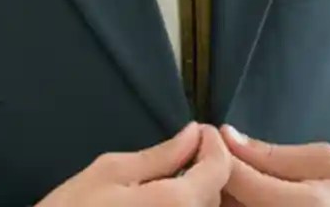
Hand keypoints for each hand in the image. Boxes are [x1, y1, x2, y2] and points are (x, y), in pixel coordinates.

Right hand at [36, 123, 230, 206]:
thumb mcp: (109, 173)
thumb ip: (160, 155)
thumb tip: (193, 134)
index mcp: (178, 202)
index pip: (220, 168)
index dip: (213, 144)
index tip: (200, 131)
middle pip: (214, 194)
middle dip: (204, 169)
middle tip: (182, 154)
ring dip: (194, 194)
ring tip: (167, 180)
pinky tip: (154, 205)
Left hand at [219, 125, 329, 206]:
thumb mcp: (327, 162)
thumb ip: (275, 154)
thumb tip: (230, 137)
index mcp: (302, 205)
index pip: (236, 177)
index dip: (217, 151)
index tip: (211, 135)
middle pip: (222, 202)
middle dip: (214, 176)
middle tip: (220, 158)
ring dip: (222, 196)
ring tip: (236, 179)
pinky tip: (246, 199)